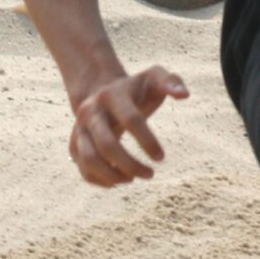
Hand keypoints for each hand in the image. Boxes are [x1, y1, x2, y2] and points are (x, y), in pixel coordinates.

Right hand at [69, 65, 188, 185]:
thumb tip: (184, 95)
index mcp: (112, 94)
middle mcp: (90, 111)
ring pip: (89, 160)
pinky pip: (83, 168)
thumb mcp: (154, 78)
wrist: (103, 91)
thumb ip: (172, 82)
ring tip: (132, 179)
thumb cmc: (137, 88)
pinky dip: (100, 180)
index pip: (131, 120)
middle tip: (150, 175)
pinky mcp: (74, 143)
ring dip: (113, 176)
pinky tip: (119, 180)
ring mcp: (79, 128)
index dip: (147, 141)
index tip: (161, 158)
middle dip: (130, 165)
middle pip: (106, 145)